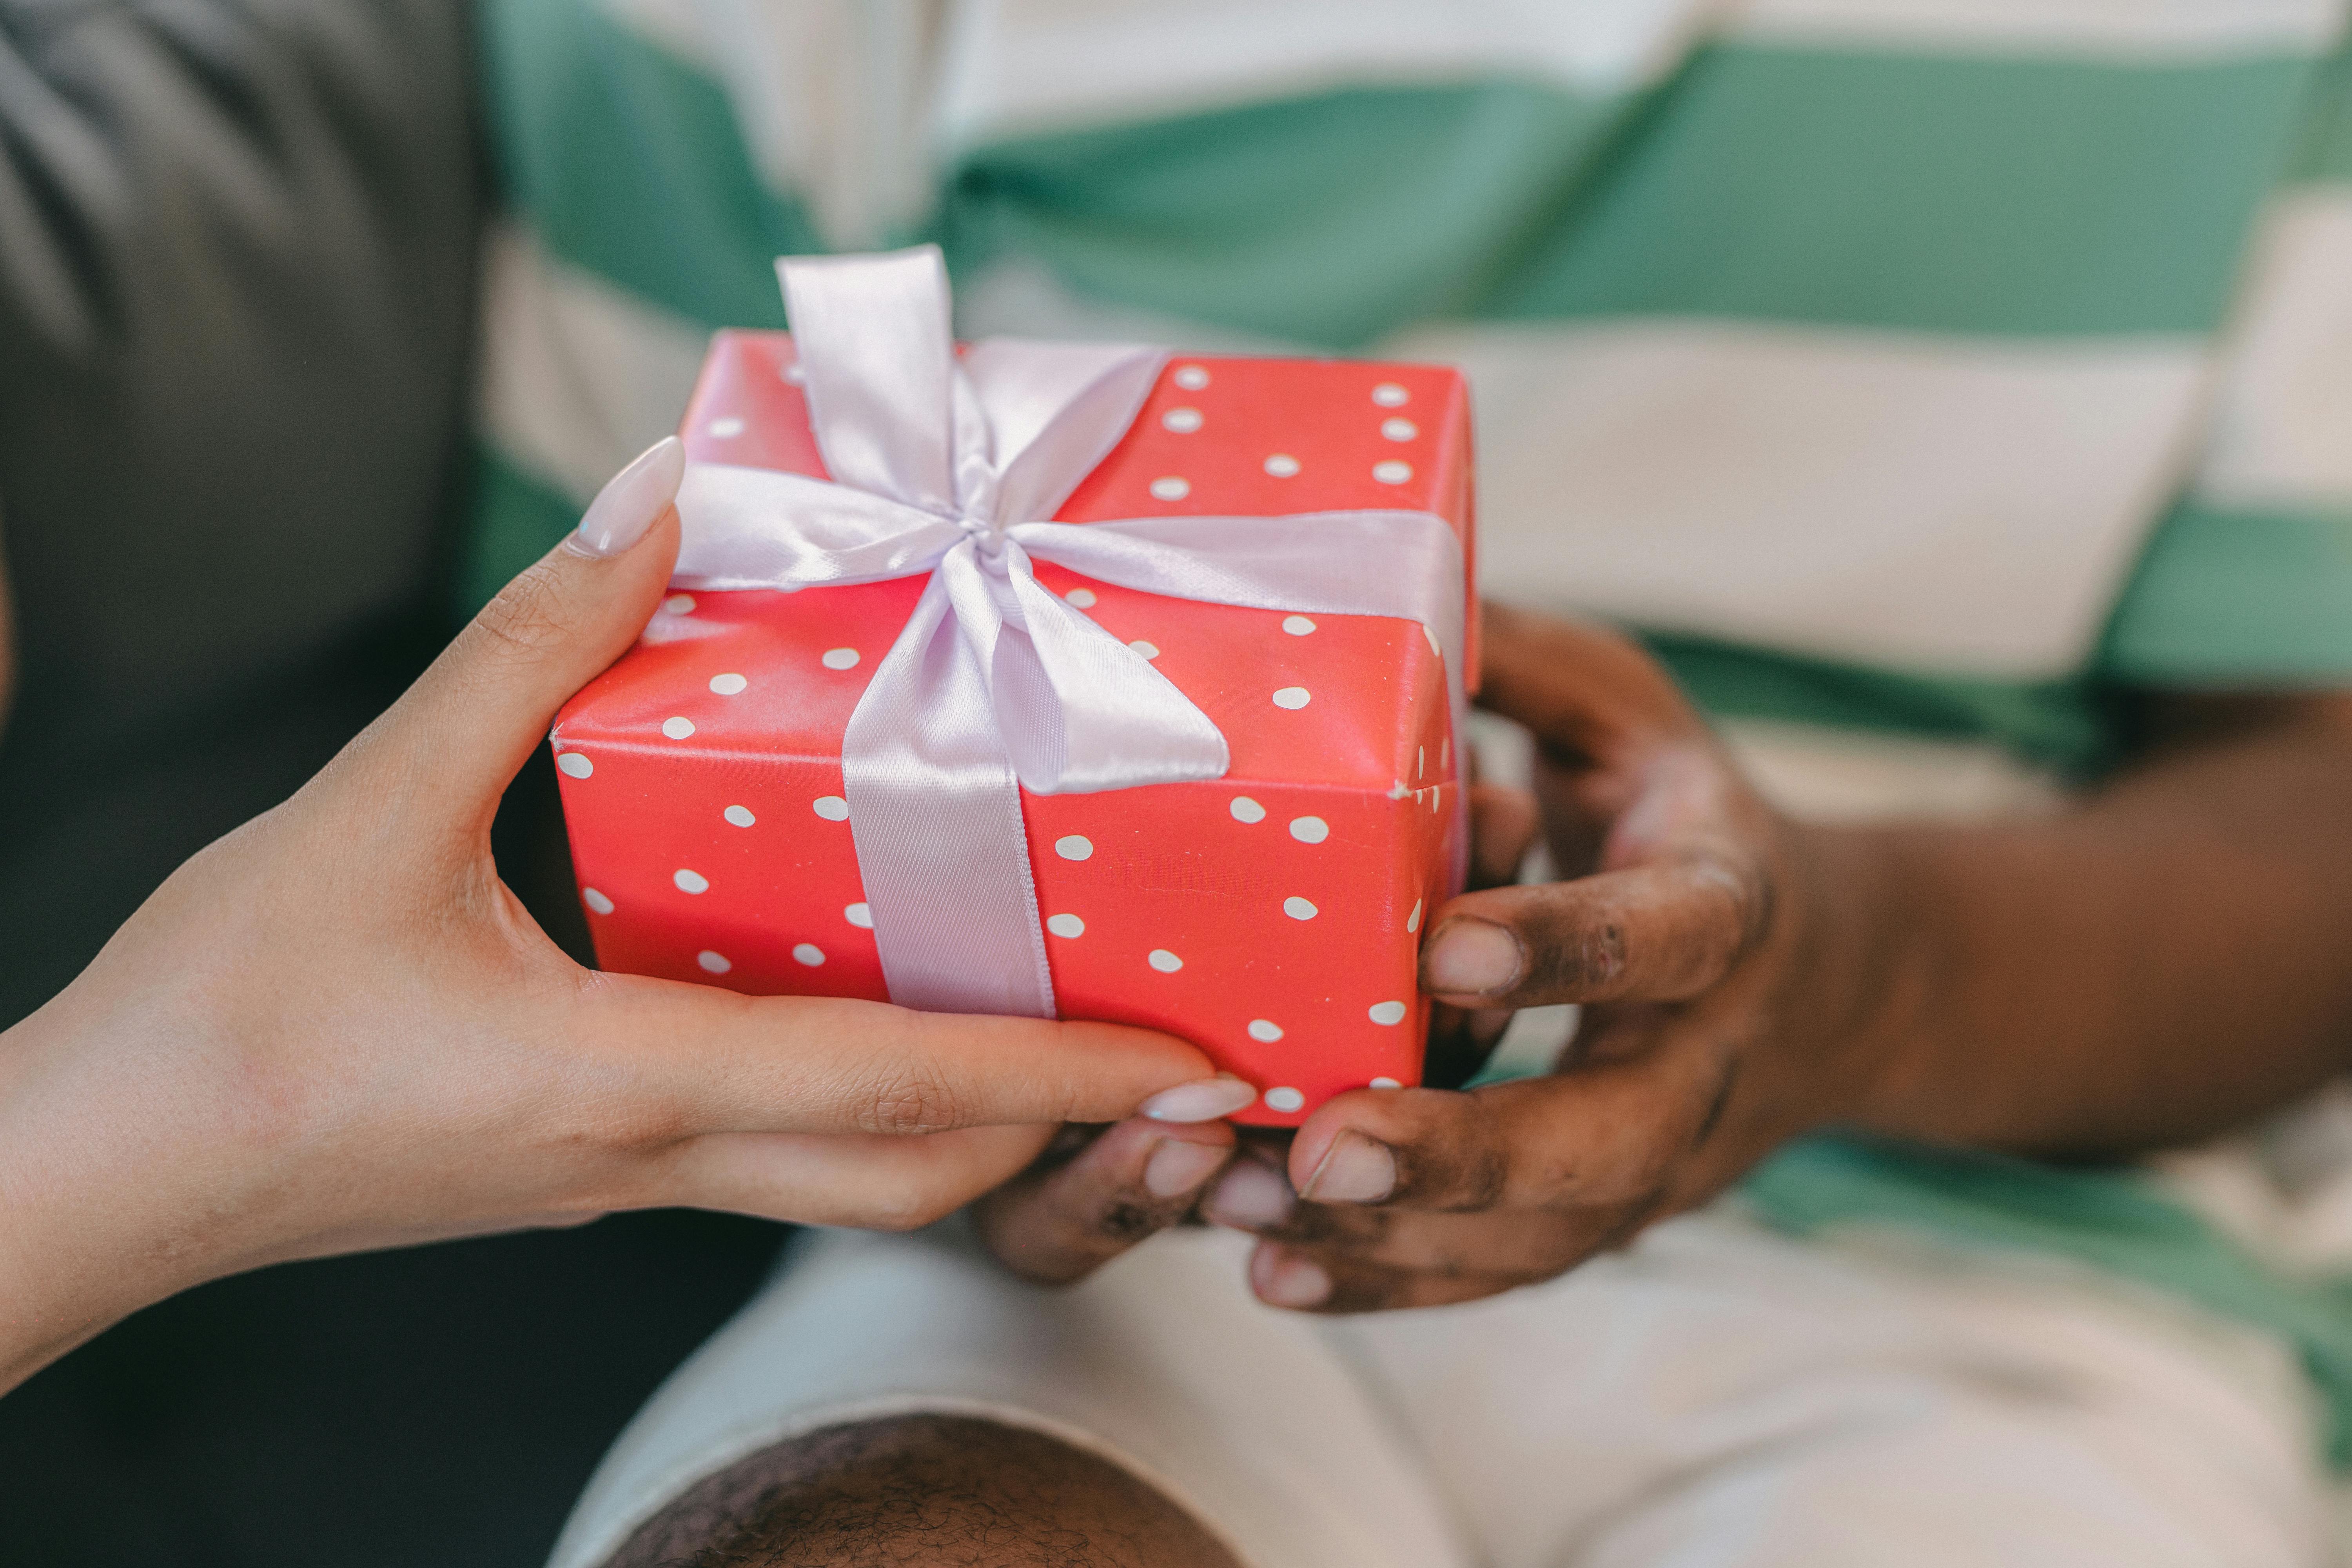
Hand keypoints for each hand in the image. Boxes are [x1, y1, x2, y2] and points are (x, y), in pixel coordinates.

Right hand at [0, 439, 1215, 1389]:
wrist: (101, 1177)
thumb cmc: (221, 1015)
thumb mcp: (373, 806)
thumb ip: (527, 654)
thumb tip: (656, 511)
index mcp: (629, 1083)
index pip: (905, 1086)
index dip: (1064, 1070)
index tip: (1191, 1060)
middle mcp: (656, 1158)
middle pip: (915, 1178)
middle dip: (1057, 1132)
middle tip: (1161, 1055)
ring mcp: (625, 1182)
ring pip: (852, 1186)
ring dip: (971, 1129)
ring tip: (1062, 1038)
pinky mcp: (588, 1167)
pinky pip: (771, 1158)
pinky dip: (864, 1107)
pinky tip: (877, 1020)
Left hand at [1216, 604, 1876, 1309]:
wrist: (1829, 981)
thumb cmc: (1681, 820)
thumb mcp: (1635, 717)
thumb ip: (1529, 667)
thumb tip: (1393, 584)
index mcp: (1725, 906)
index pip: (1659, 936)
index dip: (1561, 947)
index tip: (1439, 949)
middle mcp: (1704, 1053)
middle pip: (1605, 1136)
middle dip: (1467, 1151)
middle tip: (1324, 1145)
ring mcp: (1662, 1156)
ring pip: (1543, 1232)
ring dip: (1396, 1235)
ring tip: (1246, 1209)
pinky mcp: (1608, 1214)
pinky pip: (1506, 1270)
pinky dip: (1394, 1282)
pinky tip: (1278, 1276)